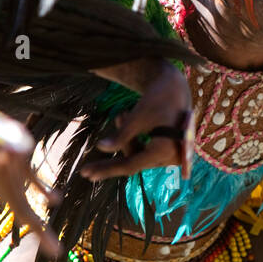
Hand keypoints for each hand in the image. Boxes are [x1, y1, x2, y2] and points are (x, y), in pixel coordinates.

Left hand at [81, 59, 192, 180]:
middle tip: (116, 118)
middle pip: (134, 162)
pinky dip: (135, 140)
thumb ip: (121, 135)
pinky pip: (145, 153)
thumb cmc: (157, 98)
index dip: (107, 169)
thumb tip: (100, 147)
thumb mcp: (137, 116)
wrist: (176, 89)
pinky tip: (133, 121)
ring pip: (138, 157)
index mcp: (164, 150)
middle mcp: (171, 158)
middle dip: (121, 142)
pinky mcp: (167, 152)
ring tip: (125, 114)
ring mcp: (170, 156)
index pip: (130, 166)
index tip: (86, 172)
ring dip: (127, 139)